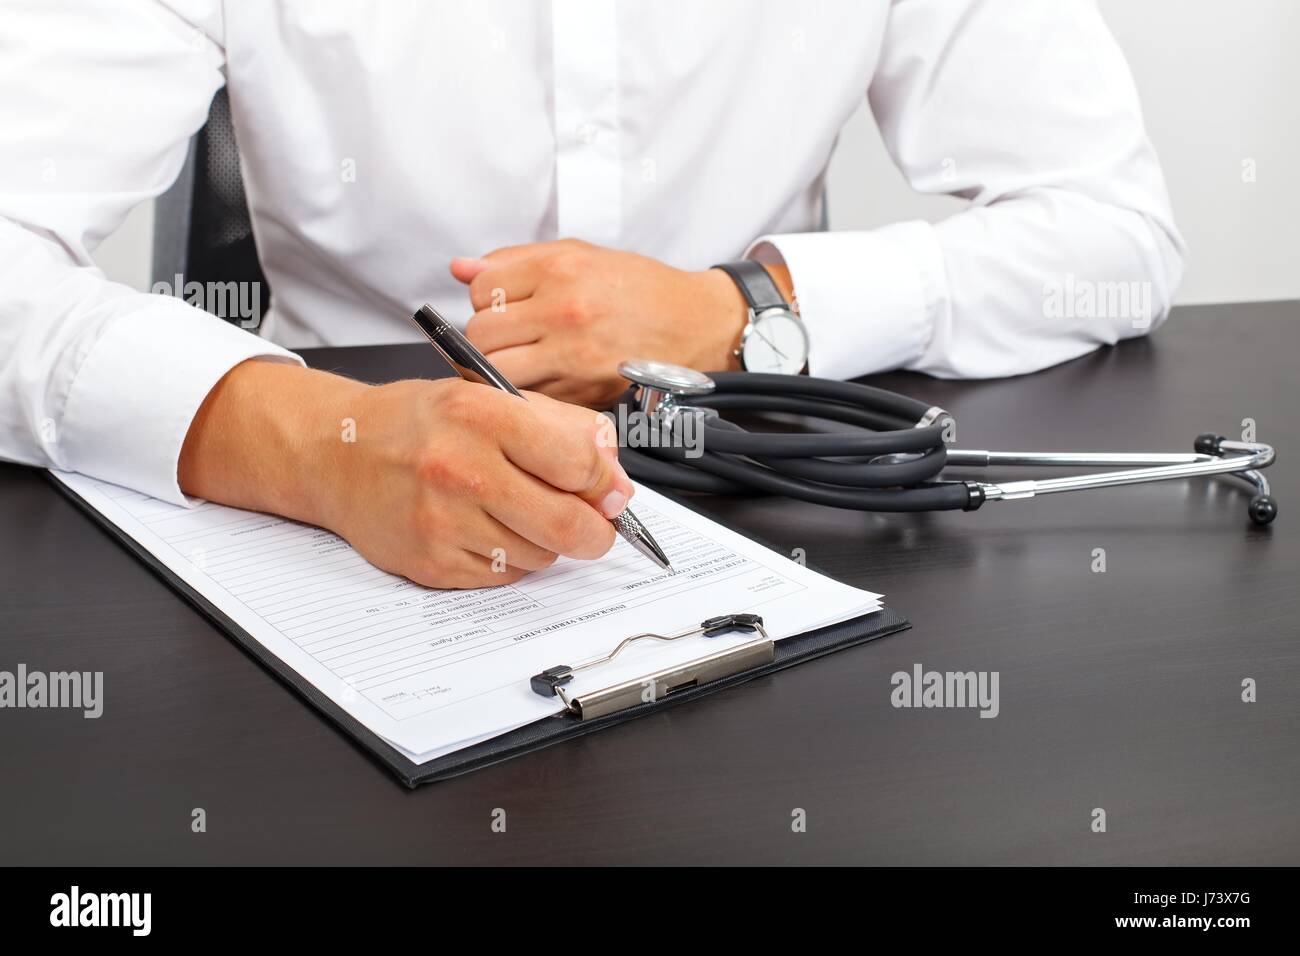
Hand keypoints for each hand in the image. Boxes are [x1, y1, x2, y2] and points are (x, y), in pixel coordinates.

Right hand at [179, 361, 634, 588]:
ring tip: (516, 514)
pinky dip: (508, 561)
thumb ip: (561, 427)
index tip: (608, 490)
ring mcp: (443, 522)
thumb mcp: (489, 396)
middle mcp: (460, 469)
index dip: (604, 483)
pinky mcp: (431, 563)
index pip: (578, 464)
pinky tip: (485, 530)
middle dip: (595, 532)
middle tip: (594, 526)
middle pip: (568, 525)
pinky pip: (503, 578)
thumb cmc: (417, 423)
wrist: (336, 452)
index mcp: (481, 415)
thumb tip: (614, 475)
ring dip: (544, 543)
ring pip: (540, 557)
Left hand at [451, 239, 781, 406]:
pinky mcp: (584, 392)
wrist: (696, 324)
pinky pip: (530, 398)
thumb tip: (460, 267)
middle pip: (479, 337)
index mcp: (559, 269)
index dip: (482, 301)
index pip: (479, 291)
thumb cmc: (640, 288)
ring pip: (497, 374)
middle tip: (503, 340)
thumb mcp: (579, 254)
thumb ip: (515, 260)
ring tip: (518, 362)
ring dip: (498, 372)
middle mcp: (563, 312)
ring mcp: (573, 357)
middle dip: (483, 341)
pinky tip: (544, 379)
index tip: (495, 307)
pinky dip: (528, 393)